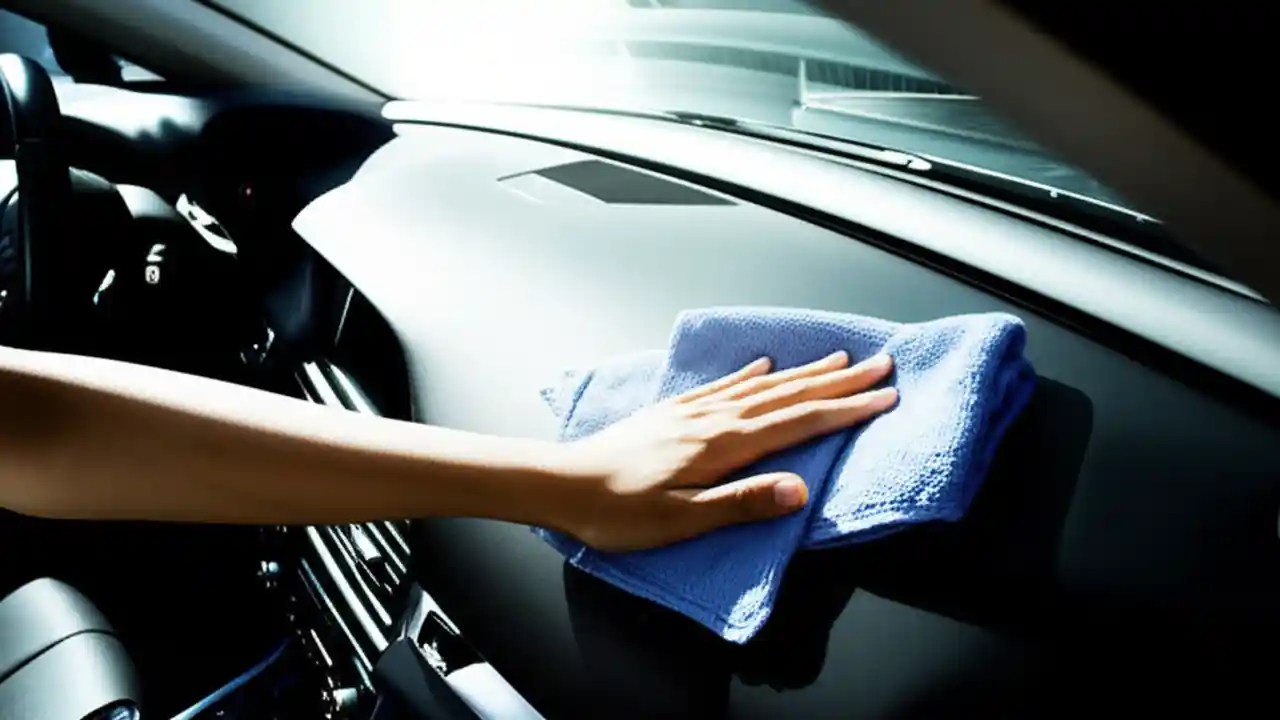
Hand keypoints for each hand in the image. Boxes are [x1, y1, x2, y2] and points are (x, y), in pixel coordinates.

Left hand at [560, 351, 896, 551]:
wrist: (562, 484)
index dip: (845, 411)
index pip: (799, 422)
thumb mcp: (682, 520)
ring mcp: (692, 411)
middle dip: (839, 382)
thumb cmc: (618, 511)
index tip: (885, 398)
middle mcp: (713, 418)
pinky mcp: (673, 412)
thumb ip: (742, 502)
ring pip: (762, 385)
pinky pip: (723, 386)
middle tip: (881, 366)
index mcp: (723, 445)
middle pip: (789, 395)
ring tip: (838, 359)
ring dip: (804, 372)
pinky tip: (762, 364)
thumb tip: (799, 488)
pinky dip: (750, 374)